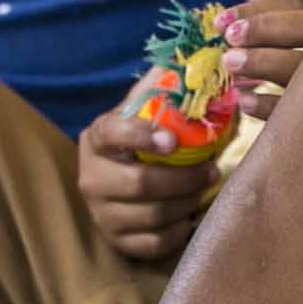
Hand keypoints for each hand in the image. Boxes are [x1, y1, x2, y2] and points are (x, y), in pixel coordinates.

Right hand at [78, 100, 216, 264]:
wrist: (115, 181)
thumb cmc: (138, 143)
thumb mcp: (142, 114)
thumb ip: (162, 89)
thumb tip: (196, 60)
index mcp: (96, 139)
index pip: (112, 134)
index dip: (142, 136)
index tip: (173, 140)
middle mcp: (91, 178)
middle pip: (140, 183)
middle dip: (184, 178)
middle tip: (212, 169)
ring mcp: (101, 214)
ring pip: (152, 215)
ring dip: (188, 202)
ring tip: (205, 188)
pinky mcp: (116, 241)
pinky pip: (154, 243)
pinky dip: (179, 230)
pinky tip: (189, 215)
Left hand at [216, 0, 302, 118]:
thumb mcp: (300, 60)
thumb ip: (272, 44)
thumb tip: (224, 32)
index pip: (302, 9)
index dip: (258, 11)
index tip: (221, 21)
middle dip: (268, 27)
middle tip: (229, 38)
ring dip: (266, 61)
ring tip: (230, 63)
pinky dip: (272, 105)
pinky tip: (244, 102)